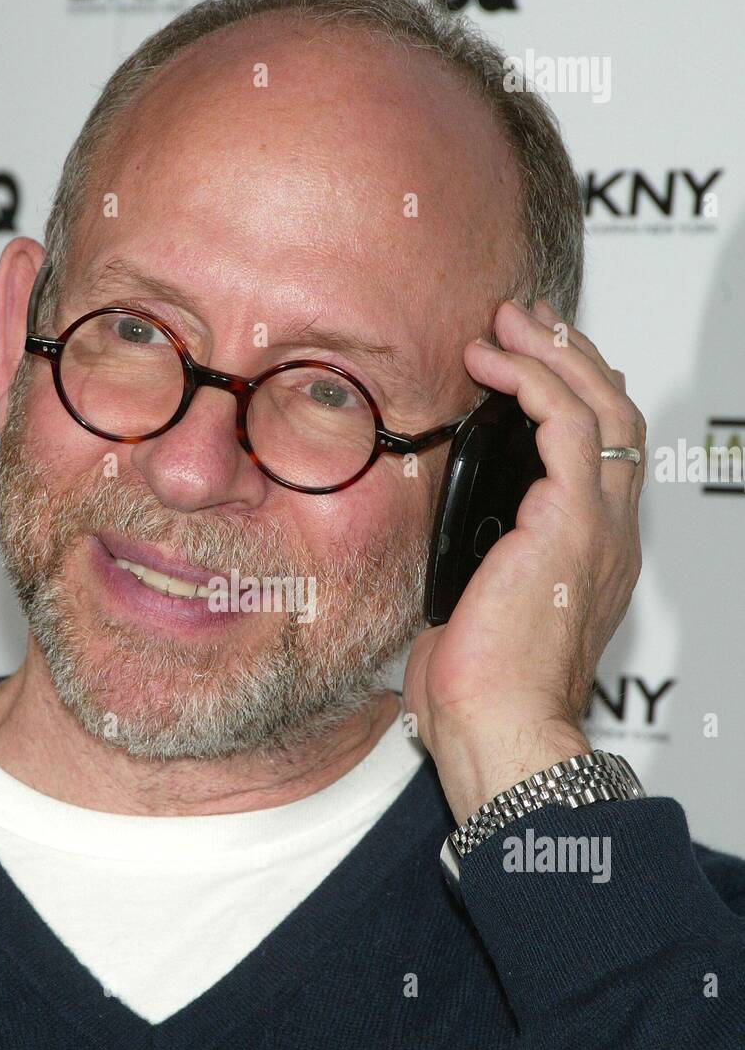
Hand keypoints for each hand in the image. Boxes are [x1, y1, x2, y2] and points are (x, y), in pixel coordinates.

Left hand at [403, 298, 645, 824]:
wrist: (498, 728)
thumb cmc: (481, 689)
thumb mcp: (473, 607)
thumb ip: (472, 561)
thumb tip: (435, 540)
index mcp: (588, 555)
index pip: (599, 455)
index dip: (570, 399)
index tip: (524, 366)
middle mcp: (608, 534)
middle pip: (615, 417)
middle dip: (570, 359)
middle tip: (524, 323)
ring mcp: (597, 526)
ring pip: (601, 408)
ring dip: (554, 355)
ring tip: (508, 322)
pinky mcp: (570, 522)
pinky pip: (569, 425)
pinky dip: (533, 381)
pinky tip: (494, 361)